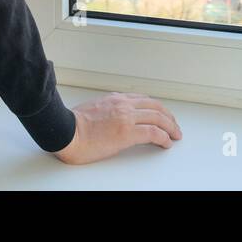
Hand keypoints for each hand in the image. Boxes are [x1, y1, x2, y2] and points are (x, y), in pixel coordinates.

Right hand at [52, 92, 181, 164]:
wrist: (66, 131)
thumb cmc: (73, 124)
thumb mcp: (94, 109)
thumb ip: (108, 109)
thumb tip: (115, 118)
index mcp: (115, 99)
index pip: (144, 100)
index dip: (157, 108)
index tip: (162, 115)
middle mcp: (123, 105)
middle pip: (155, 107)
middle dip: (168, 117)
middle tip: (174, 126)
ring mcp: (126, 118)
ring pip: (158, 118)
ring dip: (170, 127)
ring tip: (175, 135)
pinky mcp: (127, 133)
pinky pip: (153, 133)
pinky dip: (164, 137)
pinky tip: (166, 143)